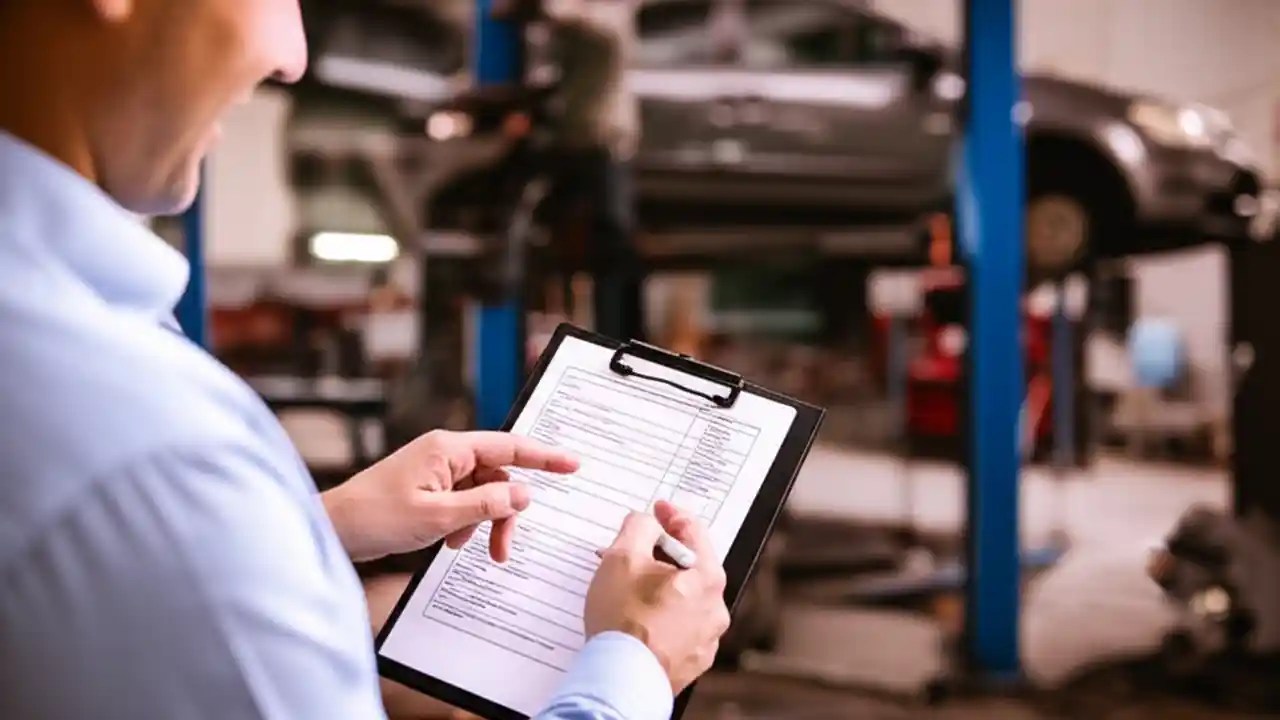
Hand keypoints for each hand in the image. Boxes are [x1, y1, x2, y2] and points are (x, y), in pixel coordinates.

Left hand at [322, 431, 577, 562]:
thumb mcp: (438, 517)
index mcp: (449, 449)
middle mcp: (446, 453)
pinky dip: (464, 523)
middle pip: (497, 478)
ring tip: (466, 547)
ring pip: (482, 493)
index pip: (509, 447)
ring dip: (482, 522)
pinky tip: (449, 541)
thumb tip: (522, 496)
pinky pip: (463, 501)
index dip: (544, 457)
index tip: (573, 464)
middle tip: (502, 549)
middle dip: (504, 513)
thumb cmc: (376, 517)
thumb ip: (485, 505)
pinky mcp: (428, 487)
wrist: (334, 529)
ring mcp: (436, 470)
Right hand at [584, 502, 730, 693]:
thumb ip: (638, 527)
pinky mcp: (691, 660)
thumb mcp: (622, 557)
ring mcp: (705, 638)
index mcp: (707, 578)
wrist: (620, 679)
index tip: (658, 510)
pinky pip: (679, 627)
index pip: (694, 531)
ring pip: (684, 599)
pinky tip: (637, 619)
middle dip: (661, 555)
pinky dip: (662, 618)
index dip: (671, 514)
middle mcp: (715, 608)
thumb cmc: (623, 622)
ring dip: (661, 588)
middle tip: (634, 552)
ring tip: (630, 590)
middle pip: (690, 566)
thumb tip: (645, 523)